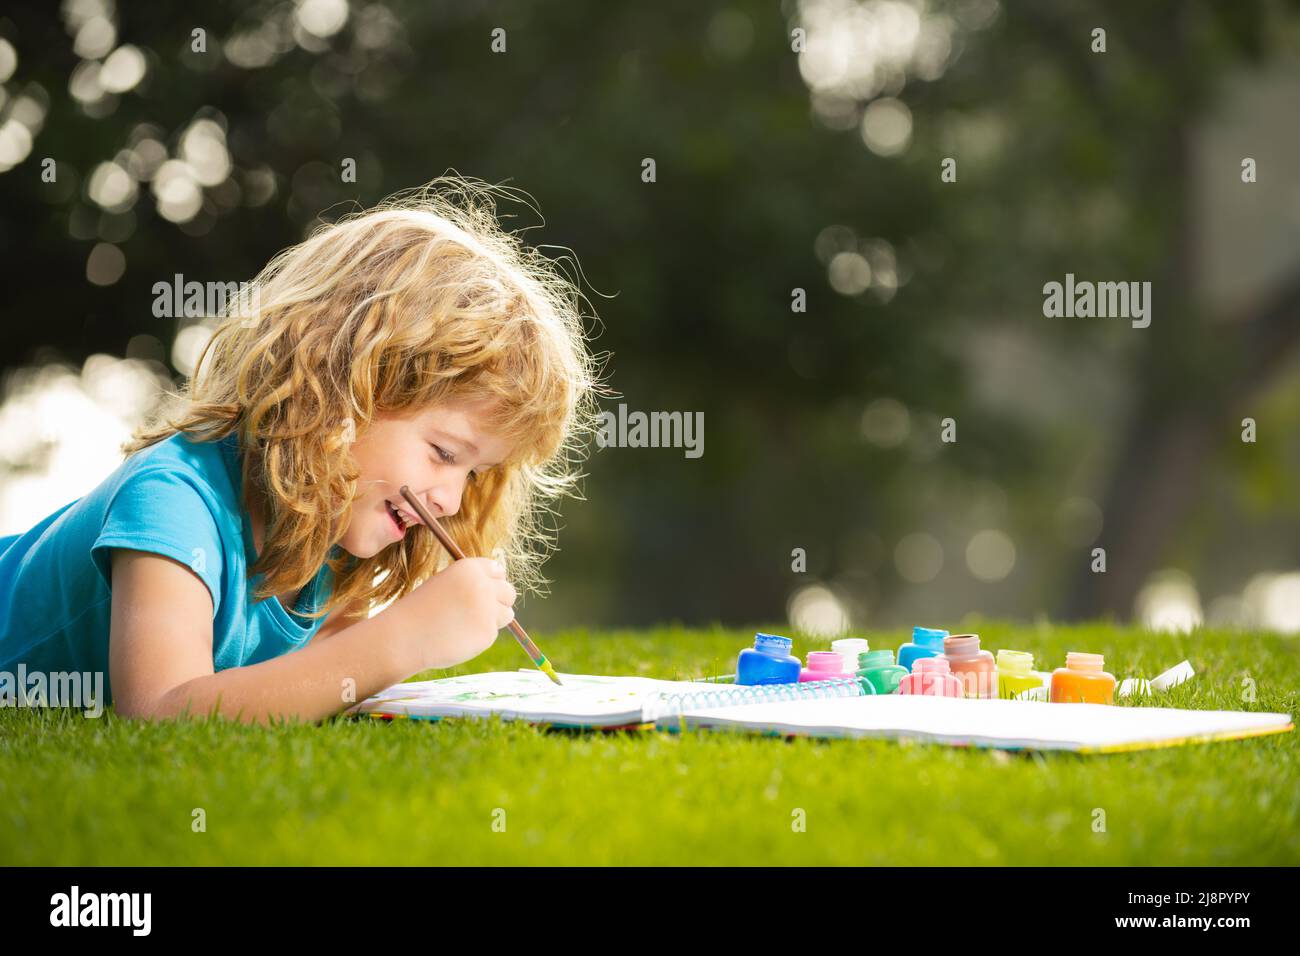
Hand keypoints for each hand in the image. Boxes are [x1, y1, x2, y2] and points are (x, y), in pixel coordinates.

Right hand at [396, 558, 515, 671]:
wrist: (404, 637)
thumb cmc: (421, 610)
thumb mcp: (445, 583)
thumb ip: (472, 581)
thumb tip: (500, 584)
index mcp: (469, 568)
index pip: (497, 570)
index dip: (492, 581)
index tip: (485, 591)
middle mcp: (482, 586)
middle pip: (509, 592)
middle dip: (499, 601)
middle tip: (480, 611)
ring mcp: (487, 610)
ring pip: (506, 614)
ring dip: (493, 620)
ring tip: (464, 624)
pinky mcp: (487, 633)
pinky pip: (492, 633)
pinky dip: (480, 637)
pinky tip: (458, 637)